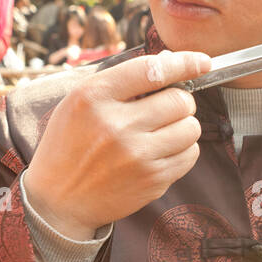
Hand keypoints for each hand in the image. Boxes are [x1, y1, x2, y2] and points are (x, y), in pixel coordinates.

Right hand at [22, 49, 210, 236]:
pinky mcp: (151, 180)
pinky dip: (183, 150)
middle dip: (181, 101)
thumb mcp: (79, 102)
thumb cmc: (70, 144)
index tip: (201, 62)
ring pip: (191, 128)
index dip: (184, 63)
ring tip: (164, 131)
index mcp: (93, 97)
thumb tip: (169, 61)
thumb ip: (122, 81)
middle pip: (180, 100)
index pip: (152, 70)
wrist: (59, 200)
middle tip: (168, 108)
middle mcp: (115, 125)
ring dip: (184, 126)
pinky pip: (190, 155)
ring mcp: (136, 155)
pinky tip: (162, 151)